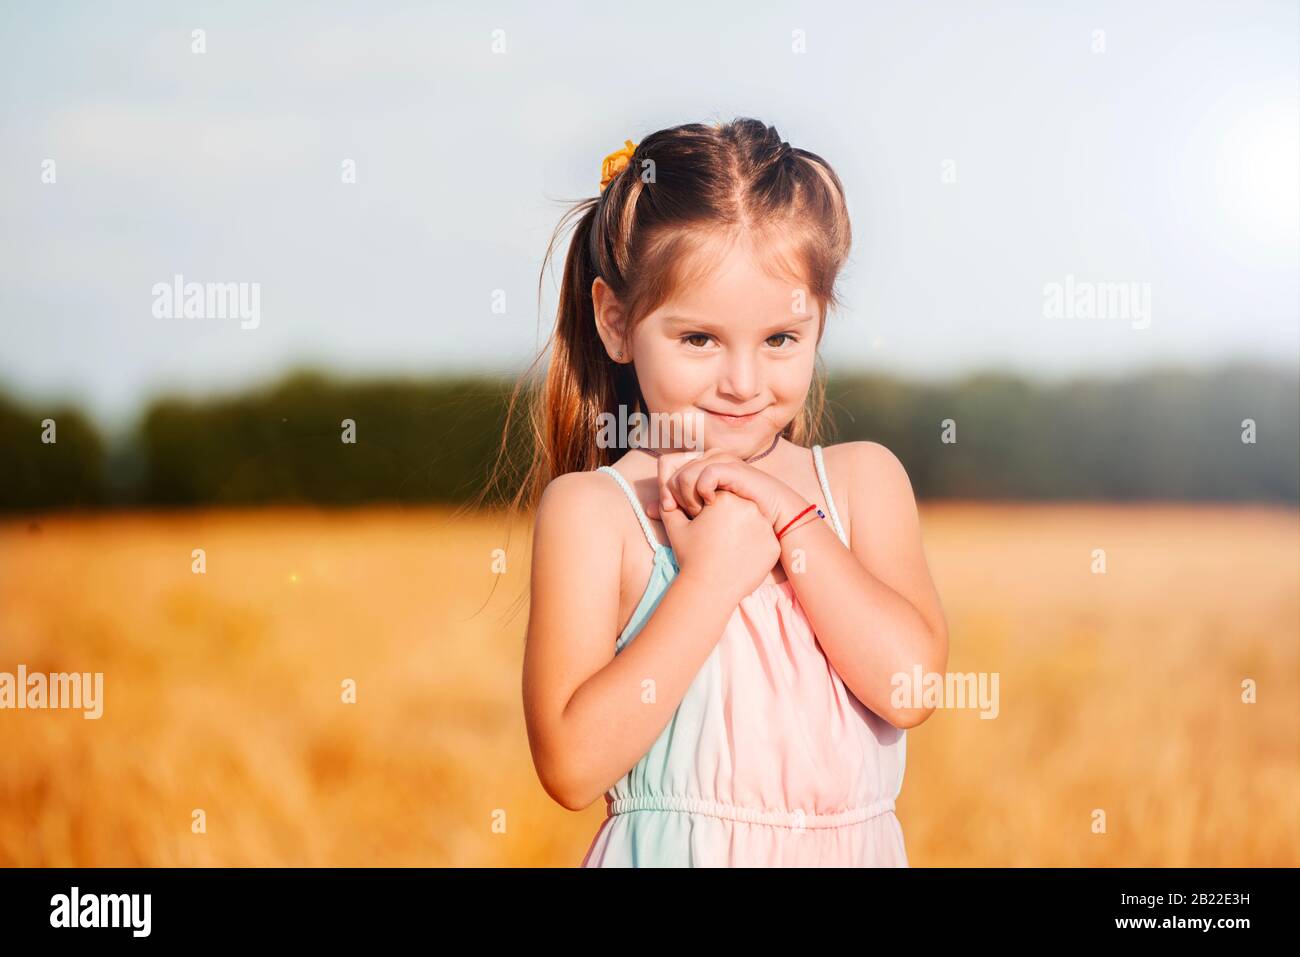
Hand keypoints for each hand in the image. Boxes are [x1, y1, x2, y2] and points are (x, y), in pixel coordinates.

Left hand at [645, 447, 806, 533]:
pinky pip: (705, 474)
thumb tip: (648, 509)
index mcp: (699, 465)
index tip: (670, 509)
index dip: (663, 486)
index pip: (666, 465)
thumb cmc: (739, 517)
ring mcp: (720, 461)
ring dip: (688, 496)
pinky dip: (702, 491)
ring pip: (685, 473)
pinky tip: (709, 505)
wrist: (774, 515)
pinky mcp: (732, 468)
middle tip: (686, 513)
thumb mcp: (702, 515)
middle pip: (672, 469)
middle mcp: (708, 459)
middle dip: (674, 494)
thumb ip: (676, 510)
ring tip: (699, 512)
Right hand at [656, 458, 780, 602]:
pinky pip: (765, 542)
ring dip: (745, 533)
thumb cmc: (691, 556)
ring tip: (729, 551)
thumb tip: (663, 493)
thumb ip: (670, 506)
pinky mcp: (773, 546)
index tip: (707, 531)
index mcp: (726, 498)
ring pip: (754, 524)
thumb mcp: (676, 528)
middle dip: (730, 521)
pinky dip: (756, 549)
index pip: (721, 499)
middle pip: (740, 509)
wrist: (708, 589)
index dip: (712, 514)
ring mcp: (764, 527)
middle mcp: (749, 507)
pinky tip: (741, 559)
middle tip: (718, 542)